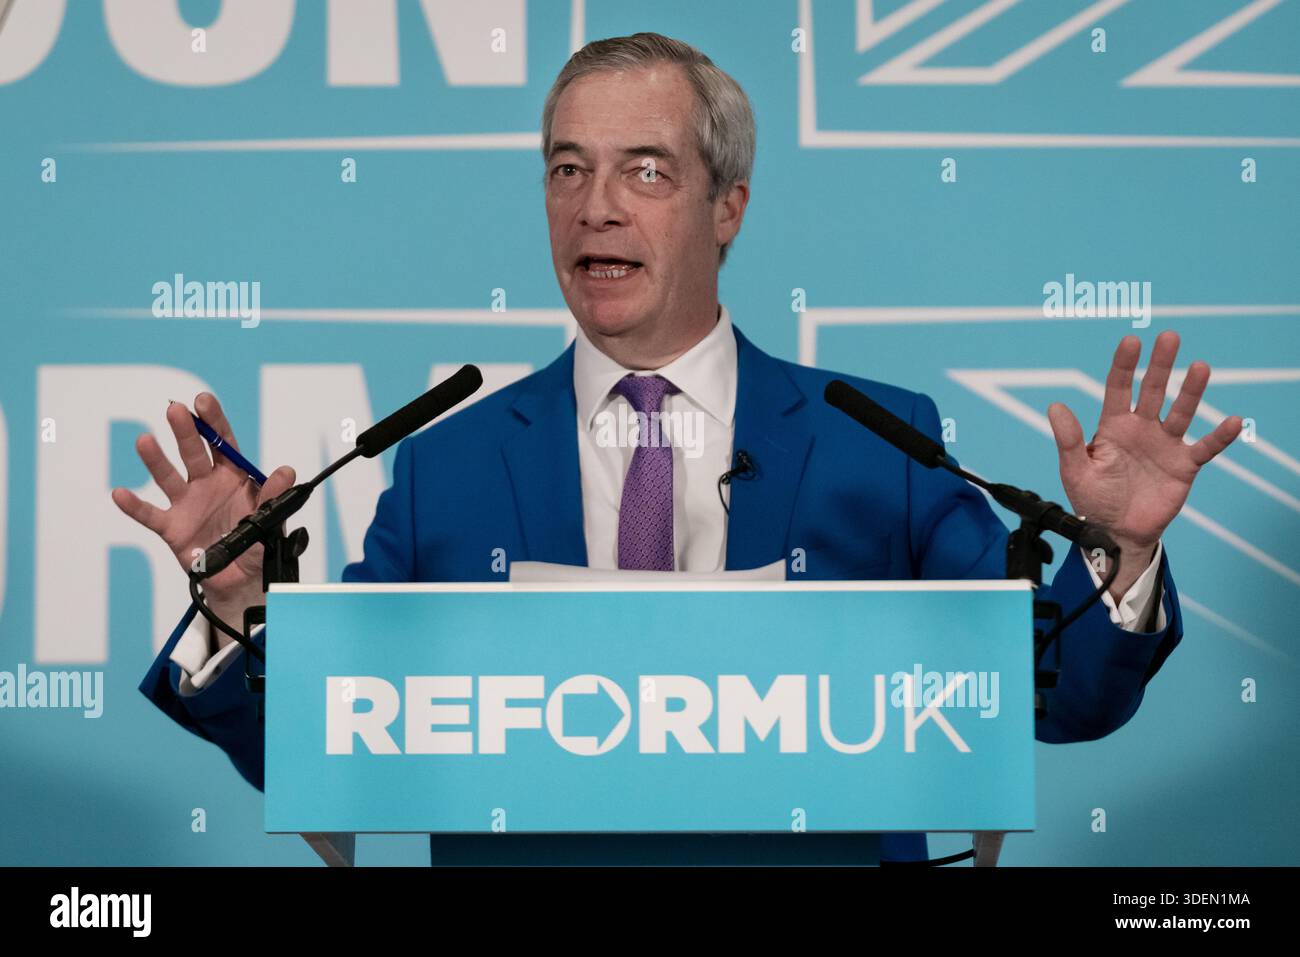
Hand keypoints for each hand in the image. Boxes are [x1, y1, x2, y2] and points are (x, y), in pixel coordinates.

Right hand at [111, 393, 294, 643]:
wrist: (242, 578)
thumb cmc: (257, 541)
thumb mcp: (270, 518)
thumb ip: (274, 496)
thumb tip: (287, 471)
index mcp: (232, 477)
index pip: (222, 442)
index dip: (213, 421)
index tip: (203, 400)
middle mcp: (206, 484)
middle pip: (193, 452)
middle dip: (185, 431)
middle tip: (175, 409)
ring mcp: (186, 504)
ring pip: (168, 477)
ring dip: (156, 460)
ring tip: (144, 440)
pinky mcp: (172, 528)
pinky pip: (150, 515)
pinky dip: (135, 506)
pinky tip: (120, 493)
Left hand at [1047, 331, 1241, 595]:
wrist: (1115, 532)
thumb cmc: (1092, 500)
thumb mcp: (1075, 470)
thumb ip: (1070, 440)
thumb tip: (1055, 406)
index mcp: (1112, 427)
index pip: (1118, 389)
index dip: (1124, 365)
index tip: (1131, 340)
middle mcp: (1141, 429)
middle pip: (1152, 391)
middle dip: (1160, 365)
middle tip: (1169, 337)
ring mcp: (1164, 445)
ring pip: (1181, 412)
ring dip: (1191, 391)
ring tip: (1201, 367)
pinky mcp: (1183, 466)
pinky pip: (1205, 448)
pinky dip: (1219, 437)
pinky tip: (1233, 421)